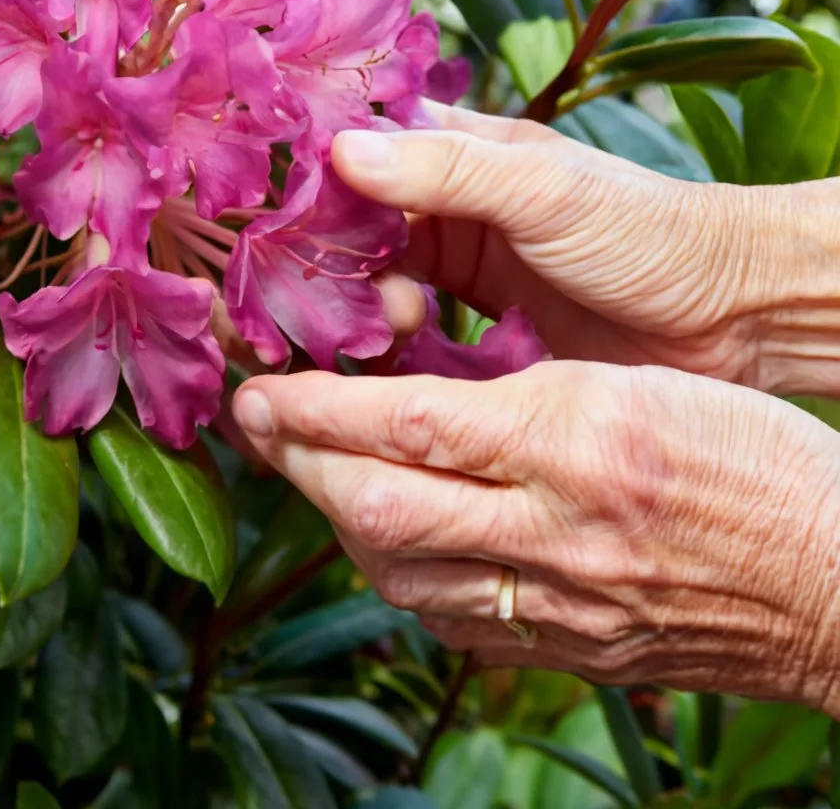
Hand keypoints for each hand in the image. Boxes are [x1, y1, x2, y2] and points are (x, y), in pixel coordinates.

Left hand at [233, 363, 839, 713]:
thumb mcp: (642, 388)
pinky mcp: (570, 648)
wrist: (835, 582)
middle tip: (255, 425)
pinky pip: (452, 623)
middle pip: (384, 504)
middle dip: (300, 463)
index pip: (412, 421)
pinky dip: (398, 580)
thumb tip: (420, 411)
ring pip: (403, 573)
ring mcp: (560, 599)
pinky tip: (382, 546)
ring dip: (335, 521)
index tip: (263, 391)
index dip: (320, 409)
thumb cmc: (757, 460)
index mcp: (580, 436)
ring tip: (305, 475)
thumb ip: (531, 399)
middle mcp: (558, 525)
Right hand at [334, 104, 839, 395]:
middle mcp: (452, 205)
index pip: (360, 153)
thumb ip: (447, 170)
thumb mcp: (546, 191)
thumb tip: (342, 152)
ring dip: (366, 309)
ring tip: (389, 334)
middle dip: (337, 264)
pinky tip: (395, 362)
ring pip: (377, 281)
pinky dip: (393, 346)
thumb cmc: (647, 233)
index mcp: (462, 152)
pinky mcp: (477, 324)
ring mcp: (464, 267)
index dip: (315, 186)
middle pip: (356, 226)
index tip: (280, 228)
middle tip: (346, 303)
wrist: (729, 314)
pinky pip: (411, 332)